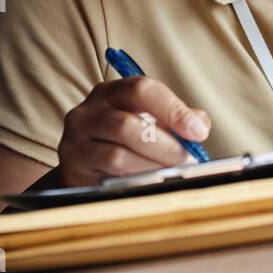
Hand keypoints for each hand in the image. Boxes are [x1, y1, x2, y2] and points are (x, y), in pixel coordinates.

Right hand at [56, 76, 210, 186]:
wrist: (86, 166)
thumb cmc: (126, 139)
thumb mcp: (150, 120)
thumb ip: (177, 118)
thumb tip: (199, 125)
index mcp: (111, 92)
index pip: (141, 90)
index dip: (173, 110)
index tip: (198, 132)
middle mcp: (87, 112)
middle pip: (127, 125)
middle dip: (166, 145)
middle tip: (188, 159)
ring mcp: (74, 142)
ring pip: (118, 156)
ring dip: (152, 167)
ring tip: (172, 172)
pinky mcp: (72, 169)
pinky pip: (108, 178)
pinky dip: (135, 180)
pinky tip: (149, 182)